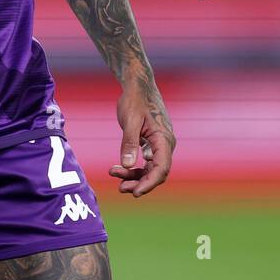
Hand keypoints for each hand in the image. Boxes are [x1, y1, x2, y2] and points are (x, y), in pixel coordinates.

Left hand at [109, 77, 174, 197]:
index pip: (161, 168)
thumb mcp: (130, 120)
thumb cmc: (135, 100)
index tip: (135, 193)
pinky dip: (132, 168)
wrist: (138, 86)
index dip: (149, 183)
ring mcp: (159, 145)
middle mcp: (165, 144)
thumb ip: (129, 142)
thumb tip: (126, 164)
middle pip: (156, 172)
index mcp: (164, 139)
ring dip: (134, 177)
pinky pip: (145, 162)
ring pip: (150, 169)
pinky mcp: (151, 144)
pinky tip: (117, 168)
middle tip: (120, 188)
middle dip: (139, 183)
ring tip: (114, 176)